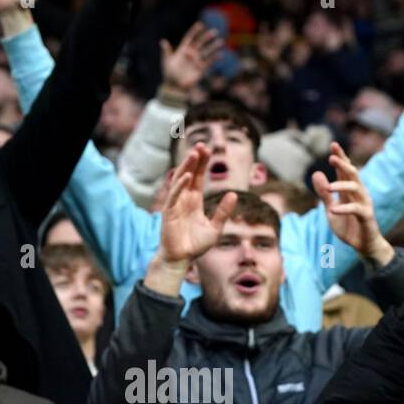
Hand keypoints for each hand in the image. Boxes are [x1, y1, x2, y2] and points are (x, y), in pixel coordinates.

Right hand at [159, 143, 236, 263]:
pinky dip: (180, 185)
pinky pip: (174, 195)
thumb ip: (223, 211)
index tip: (208, 149)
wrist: (182, 259)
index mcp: (194, 201)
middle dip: (195, 159)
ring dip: (186, 166)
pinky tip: (187, 176)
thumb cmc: (195, 245)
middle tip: (201, 144)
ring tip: (194, 154)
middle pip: (189, 174)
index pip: (198, 178)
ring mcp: (175, 204)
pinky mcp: (169, 212)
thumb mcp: (215, 228)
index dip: (202, 164)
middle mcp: (184, 199)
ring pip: (180, 181)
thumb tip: (234, 194)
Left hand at [161, 23, 222, 93]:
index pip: (190, 38)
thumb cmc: (169, 74)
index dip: (195, 31)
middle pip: (200, 43)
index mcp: (183, 50)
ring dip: (213, 47)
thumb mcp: (167, 61)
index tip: (200, 25)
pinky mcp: (200, 69)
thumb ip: (166, 51)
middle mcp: (191, 54)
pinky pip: (209, 62)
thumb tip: (162, 41)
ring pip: (207, 51)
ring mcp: (196, 61)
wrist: (174, 86)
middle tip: (215, 32)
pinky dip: (214, 59)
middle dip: (207, 37)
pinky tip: (220, 55)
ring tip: (221, 42)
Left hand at [312, 142, 390, 262]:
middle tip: (332, 157)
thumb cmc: (348, 226)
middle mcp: (359, 193)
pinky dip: (344, 208)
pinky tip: (333, 210)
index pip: (345, 170)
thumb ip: (324, 194)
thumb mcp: (331, 209)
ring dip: (342, 185)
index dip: (340, 157)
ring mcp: (364, 203)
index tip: (333, 144)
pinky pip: (356, 209)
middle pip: (353, 174)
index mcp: (349, 190)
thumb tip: (316, 173)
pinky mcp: (367, 216)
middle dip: (343, 164)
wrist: (363, 246)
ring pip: (356, 188)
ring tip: (329, 188)